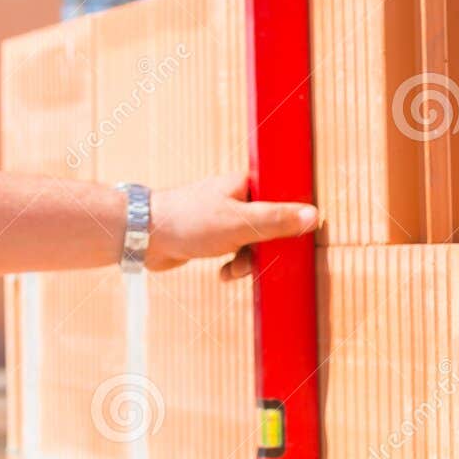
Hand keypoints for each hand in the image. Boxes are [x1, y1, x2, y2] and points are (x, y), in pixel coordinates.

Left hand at [146, 172, 317, 279]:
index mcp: (245, 185)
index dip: (291, 218)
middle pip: (269, 223)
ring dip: (247, 260)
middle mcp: (235, 198)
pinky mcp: (211, 235)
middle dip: (266, 247)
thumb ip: (277, 220)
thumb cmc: (190, 221)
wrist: (145, 236)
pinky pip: (234, 251)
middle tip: (260, 260)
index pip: (282, 197)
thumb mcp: (241, 223)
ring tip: (235, 269)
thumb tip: (313, 215)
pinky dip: (233, 264)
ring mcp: (222, 216)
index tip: (294, 239)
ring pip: (252, 241)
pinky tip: (224, 273)